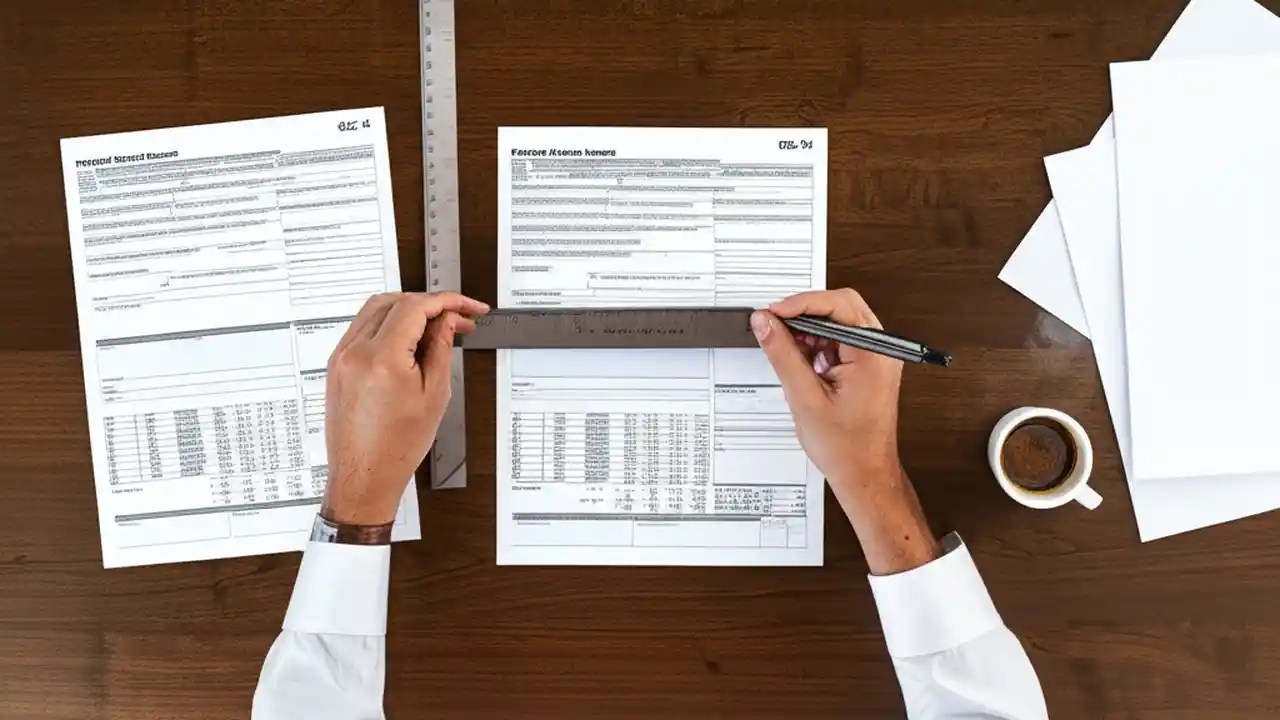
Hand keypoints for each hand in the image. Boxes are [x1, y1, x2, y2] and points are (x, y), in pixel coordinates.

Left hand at [322, 292, 488, 525]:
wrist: (364, 475)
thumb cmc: (396, 446)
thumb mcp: (434, 395)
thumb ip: (440, 349)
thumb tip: (446, 320)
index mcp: (382, 359)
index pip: (416, 307)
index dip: (447, 301)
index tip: (468, 307)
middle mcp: (355, 352)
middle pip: (395, 301)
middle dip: (430, 304)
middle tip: (457, 319)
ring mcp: (341, 357)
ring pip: (376, 310)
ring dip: (408, 310)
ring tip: (435, 329)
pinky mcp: (336, 364)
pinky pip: (363, 328)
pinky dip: (388, 324)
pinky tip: (409, 339)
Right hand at [752, 288, 937, 573]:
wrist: (864, 474)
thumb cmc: (848, 447)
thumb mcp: (804, 397)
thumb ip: (782, 354)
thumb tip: (766, 323)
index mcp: (873, 353)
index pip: (837, 305)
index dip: (800, 304)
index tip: (773, 312)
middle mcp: (881, 350)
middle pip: (840, 306)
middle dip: (804, 314)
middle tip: (775, 325)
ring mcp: (876, 357)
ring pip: (838, 322)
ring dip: (809, 331)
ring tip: (786, 352)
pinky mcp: (867, 366)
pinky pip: (839, 341)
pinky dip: (816, 345)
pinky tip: (800, 363)